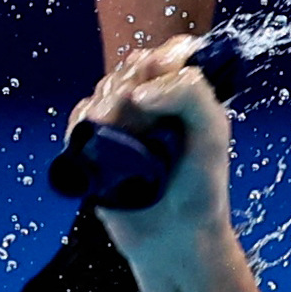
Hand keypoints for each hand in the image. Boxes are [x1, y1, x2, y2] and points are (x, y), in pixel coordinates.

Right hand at [68, 37, 232, 266]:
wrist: (176, 238)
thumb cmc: (200, 187)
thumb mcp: (211, 132)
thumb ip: (190, 92)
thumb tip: (139, 91)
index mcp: (185, 95)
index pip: (170, 53)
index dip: (163, 58)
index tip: (161, 72)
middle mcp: (153, 104)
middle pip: (131, 68)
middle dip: (132, 82)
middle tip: (136, 108)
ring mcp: (123, 123)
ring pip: (104, 91)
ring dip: (109, 104)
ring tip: (120, 132)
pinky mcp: (95, 144)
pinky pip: (79, 119)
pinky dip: (84, 124)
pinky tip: (98, 137)